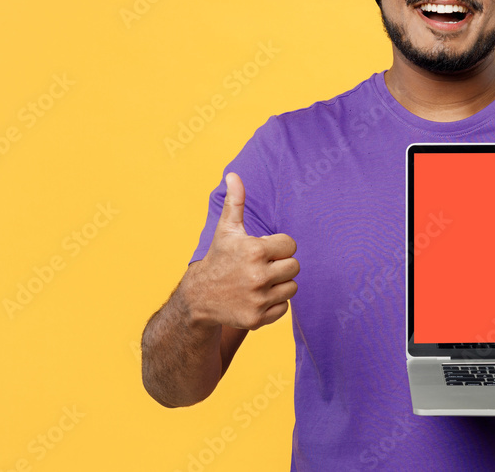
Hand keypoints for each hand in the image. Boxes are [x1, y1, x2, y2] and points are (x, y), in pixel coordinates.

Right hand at [190, 172, 298, 329]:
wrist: (199, 297)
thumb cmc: (219, 257)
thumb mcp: (227, 229)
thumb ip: (235, 201)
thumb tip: (234, 174)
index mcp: (254, 250)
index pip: (290, 245)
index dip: (278, 246)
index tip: (262, 250)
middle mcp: (257, 276)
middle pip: (294, 267)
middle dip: (280, 265)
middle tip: (261, 267)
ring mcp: (257, 299)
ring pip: (292, 287)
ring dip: (279, 285)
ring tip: (259, 282)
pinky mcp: (257, 319)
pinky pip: (284, 308)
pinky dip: (274, 304)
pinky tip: (256, 298)